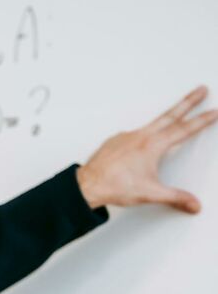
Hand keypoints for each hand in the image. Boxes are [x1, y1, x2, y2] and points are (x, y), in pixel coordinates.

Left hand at [76, 85, 217, 212]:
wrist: (88, 184)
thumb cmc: (115, 186)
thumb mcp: (151, 194)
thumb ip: (176, 198)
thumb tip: (194, 204)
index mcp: (153, 145)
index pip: (184, 130)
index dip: (202, 120)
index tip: (214, 111)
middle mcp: (141, 136)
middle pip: (170, 114)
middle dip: (188, 101)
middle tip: (201, 90)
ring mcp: (127, 136)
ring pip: (153, 122)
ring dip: (167, 116)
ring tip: (176, 114)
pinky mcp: (116, 141)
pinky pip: (134, 134)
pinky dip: (144, 134)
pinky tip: (144, 142)